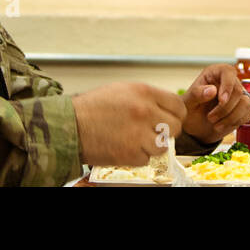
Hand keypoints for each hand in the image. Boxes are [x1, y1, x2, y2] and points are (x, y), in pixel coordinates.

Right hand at [71, 82, 185, 166]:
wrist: (70, 126)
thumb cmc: (93, 107)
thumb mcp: (123, 90)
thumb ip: (148, 97)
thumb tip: (166, 107)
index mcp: (145, 92)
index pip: (178, 106)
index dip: (175, 114)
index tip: (170, 118)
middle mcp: (145, 112)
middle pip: (175, 127)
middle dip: (166, 131)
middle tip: (154, 131)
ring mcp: (139, 134)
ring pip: (163, 145)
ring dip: (152, 145)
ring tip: (136, 139)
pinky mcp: (130, 154)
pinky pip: (146, 159)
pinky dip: (138, 156)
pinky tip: (125, 146)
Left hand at [180, 63, 249, 144]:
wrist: (196, 125)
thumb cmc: (191, 109)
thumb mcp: (187, 102)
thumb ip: (197, 94)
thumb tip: (212, 90)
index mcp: (215, 73)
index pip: (228, 71)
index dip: (227, 86)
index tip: (221, 101)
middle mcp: (229, 81)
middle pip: (237, 91)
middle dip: (224, 108)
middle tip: (210, 118)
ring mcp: (239, 94)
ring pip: (245, 103)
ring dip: (230, 117)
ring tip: (215, 124)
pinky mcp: (244, 107)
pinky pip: (248, 112)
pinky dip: (236, 122)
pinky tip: (223, 125)